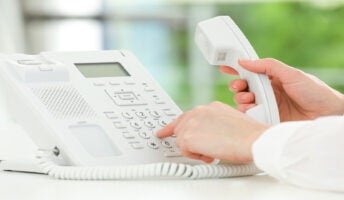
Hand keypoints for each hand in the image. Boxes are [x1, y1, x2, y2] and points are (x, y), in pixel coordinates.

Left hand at [157, 101, 269, 162]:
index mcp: (210, 107)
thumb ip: (214, 125)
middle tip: (200, 150)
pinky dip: (195, 155)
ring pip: (182, 140)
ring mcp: (192, 122)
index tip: (165, 131)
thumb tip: (208, 137)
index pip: (188, 116)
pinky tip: (209, 154)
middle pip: (181, 128)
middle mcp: (199, 111)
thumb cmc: (248, 135)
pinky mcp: (189, 136)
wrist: (253, 139)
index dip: (177, 126)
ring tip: (212, 151)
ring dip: (195, 149)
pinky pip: (184, 150)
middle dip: (188, 141)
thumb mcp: (229, 122)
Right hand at [220, 58, 343, 120]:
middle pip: (244, 88)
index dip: (237, 69)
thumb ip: (268, 66)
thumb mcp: (291, 74)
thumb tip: (245, 61)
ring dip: (241, 98)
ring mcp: (267, 106)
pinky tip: (252, 109)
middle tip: (239, 86)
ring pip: (244, 102)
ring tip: (250, 98)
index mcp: (273, 79)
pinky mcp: (267, 119)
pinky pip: (250, 115)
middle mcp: (268, 92)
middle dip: (237, 85)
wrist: (327, 115)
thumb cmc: (315, 92)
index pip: (251, 72)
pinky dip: (246, 111)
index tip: (225, 67)